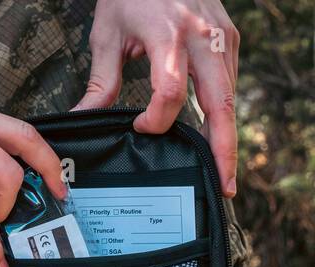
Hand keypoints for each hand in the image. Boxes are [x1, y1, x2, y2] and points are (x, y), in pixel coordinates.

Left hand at [74, 0, 239, 195]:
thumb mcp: (108, 34)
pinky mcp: (230, 38)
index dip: (156, 120)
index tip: (140, 128)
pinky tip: (216, 134)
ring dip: (226, 135)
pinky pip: (230, 82)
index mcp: (168, 35)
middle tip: (225, 185)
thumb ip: (101, 82)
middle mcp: (202, 37)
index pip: (170, 92)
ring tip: (221, 168)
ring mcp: (222, 37)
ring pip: (230, 97)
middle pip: (220, 103)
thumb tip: (83, 120)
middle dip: (223, 148)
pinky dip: (224, 111)